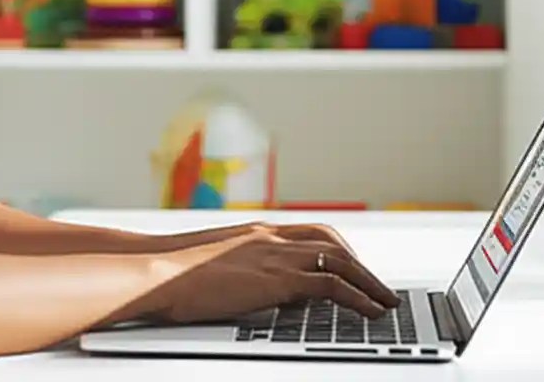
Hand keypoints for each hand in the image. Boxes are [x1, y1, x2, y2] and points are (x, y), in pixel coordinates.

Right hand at [142, 227, 398, 324]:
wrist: (157, 272)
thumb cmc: (174, 274)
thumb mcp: (216, 267)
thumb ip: (248, 272)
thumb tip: (271, 290)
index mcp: (256, 232)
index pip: (311, 233)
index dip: (339, 250)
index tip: (354, 267)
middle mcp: (270, 237)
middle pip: (333, 242)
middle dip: (361, 265)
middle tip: (379, 286)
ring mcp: (275, 255)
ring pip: (340, 261)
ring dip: (369, 283)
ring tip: (386, 303)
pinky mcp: (276, 279)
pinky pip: (331, 284)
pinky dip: (357, 297)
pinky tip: (369, 311)